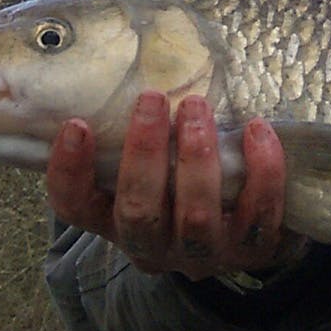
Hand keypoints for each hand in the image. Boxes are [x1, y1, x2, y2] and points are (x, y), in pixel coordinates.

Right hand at [45, 91, 298, 279]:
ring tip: (198, 107)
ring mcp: (205, 254)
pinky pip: (258, 211)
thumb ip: (137, 145)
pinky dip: (261, 169)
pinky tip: (257, 130)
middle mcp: (156, 248)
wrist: (250, 243)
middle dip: (144, 152)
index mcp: (117, 226)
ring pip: (196, 214)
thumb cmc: (188, 194)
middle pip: (138, 210)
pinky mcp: (252, 250)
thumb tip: (126, 76)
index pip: (76, 208)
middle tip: (152, 99)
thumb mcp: (154, 177)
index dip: (69, 171)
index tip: (77, 124)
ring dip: (196, 156)